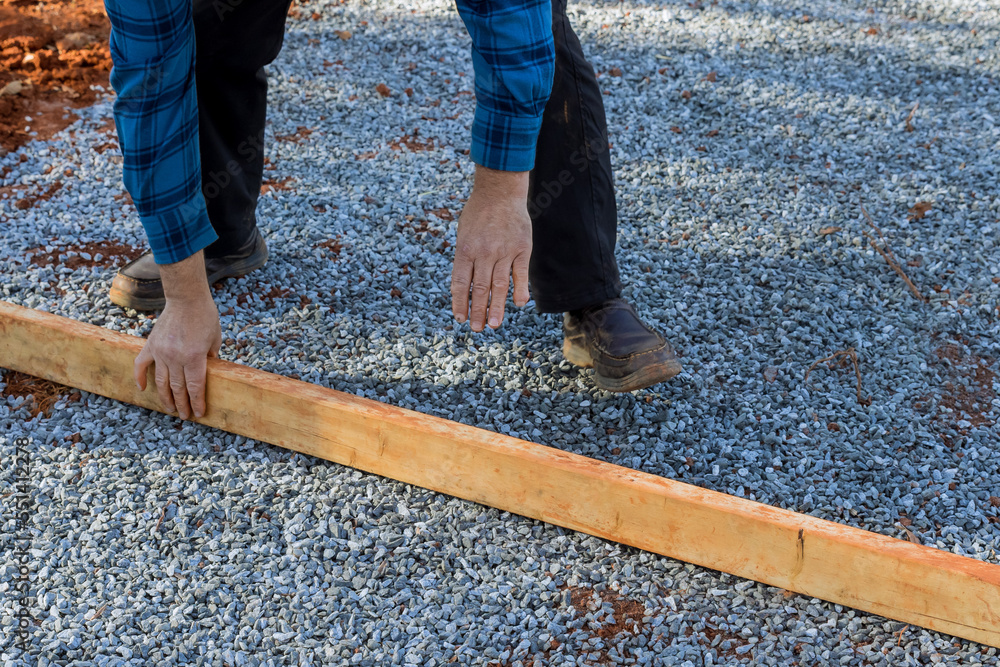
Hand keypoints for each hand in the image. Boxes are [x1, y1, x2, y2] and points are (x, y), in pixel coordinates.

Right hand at [134, 251, 220, 419]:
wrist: (186, 298)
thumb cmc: (205, 316)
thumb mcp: (215, 339)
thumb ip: (210, 357)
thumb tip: (210, 371)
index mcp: (194, 358)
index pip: (195, 387)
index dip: (196, 402)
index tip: (198, 413)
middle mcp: (176, 358)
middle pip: (178, 388)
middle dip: (182, 404)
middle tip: (184, 415)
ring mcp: (161, 352)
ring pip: (161, 382)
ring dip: (165, 397)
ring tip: (170, 408)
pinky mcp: (150, 345)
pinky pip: (141, 365)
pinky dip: (139, 378)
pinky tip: (142, 389)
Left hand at [450, 165, 531, 330]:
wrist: (500, 191)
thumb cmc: (478, 214)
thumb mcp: (462, 234)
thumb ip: (465, 260)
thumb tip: (466, 288)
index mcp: (465, 249)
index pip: (460, 283)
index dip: (460, 303)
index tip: (460, 319)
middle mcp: (483, 252)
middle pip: (480, 288)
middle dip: (478, 312)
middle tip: (478, 329)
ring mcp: (504, 251)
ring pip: (499, 285)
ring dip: (496, 307)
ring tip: (493, 325)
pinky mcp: (522, 248)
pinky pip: (521, 273)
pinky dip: (520, 290)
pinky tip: (519, 304)